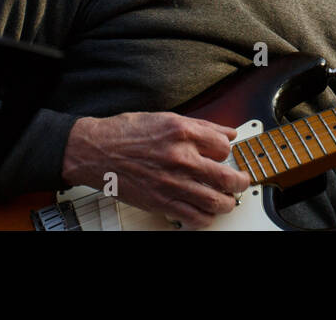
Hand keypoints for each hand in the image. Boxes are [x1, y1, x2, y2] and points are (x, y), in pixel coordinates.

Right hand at [61, 113, 251, 228]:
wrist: (95, 151)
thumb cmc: (125, 133)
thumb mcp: (166, 118)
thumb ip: (201, 126)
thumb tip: (227, 132)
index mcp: (182, 132)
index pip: (224, 145)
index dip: (228, 151)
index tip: (225, 155)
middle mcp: (181, 157)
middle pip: (227, 176)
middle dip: (240, 181)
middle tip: (240, 182)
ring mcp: (172, 182)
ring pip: (216, 201)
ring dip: (227, 203)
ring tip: (227, 200)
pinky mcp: (161, 202)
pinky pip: (194, 217)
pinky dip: (205, 218)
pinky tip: (205, 213)